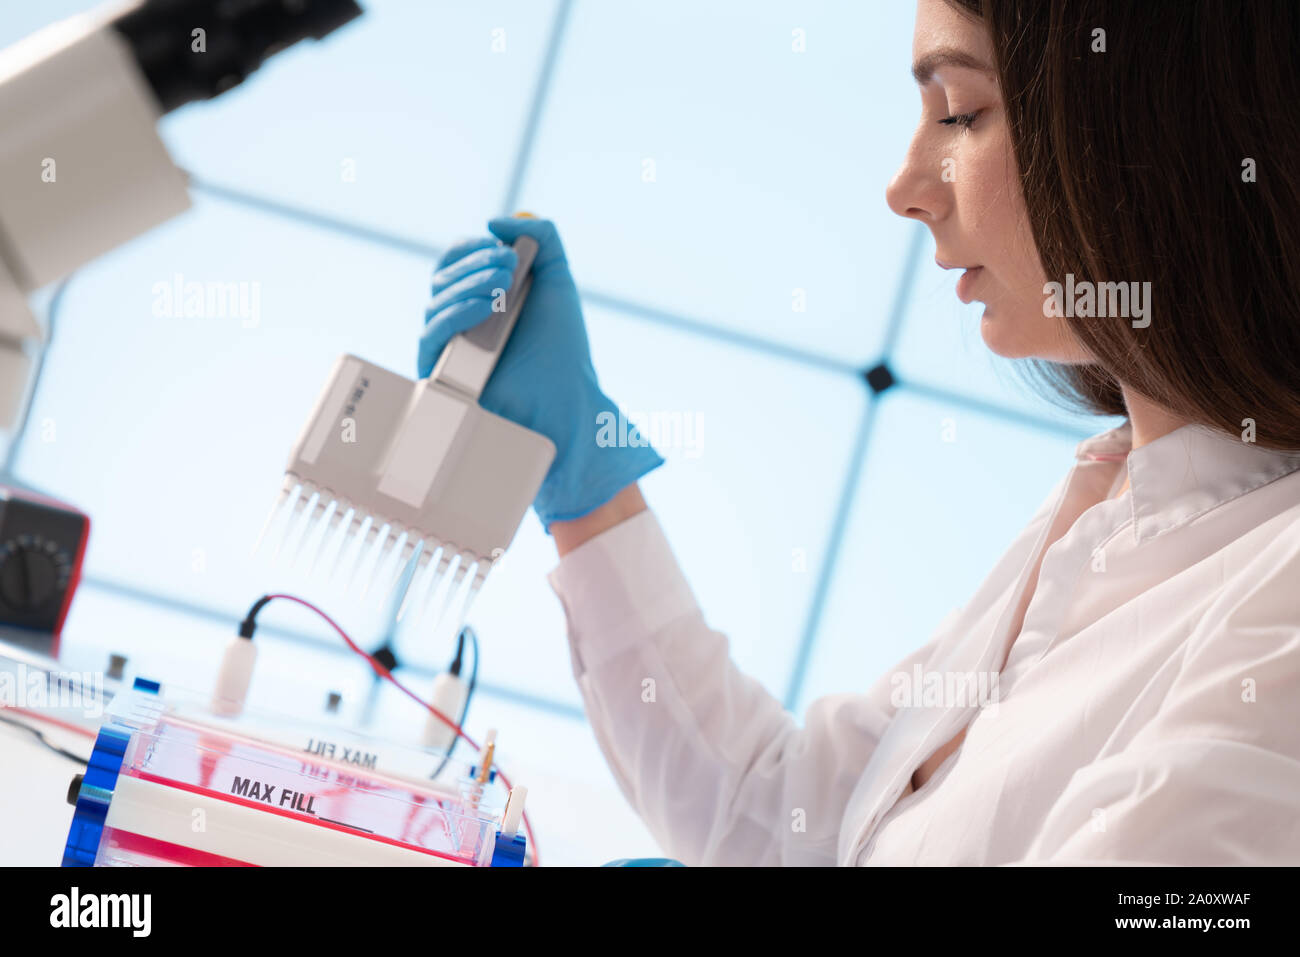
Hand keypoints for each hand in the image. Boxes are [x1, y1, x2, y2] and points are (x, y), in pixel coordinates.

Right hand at [419, 215, 662, 528]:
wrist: (567, 400)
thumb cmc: (563, 349)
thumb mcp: (558, 281)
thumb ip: (542, 239)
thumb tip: (494, 222)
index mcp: (481, 299)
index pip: (455, 261)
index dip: (472, 248)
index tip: (502, 248)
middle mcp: (461, 322)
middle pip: (441, 278)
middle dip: (474, 265)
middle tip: (508, 268)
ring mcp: (449, 349)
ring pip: (435, 303)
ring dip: (468, 287)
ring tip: (504, 288)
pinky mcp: (440, 375)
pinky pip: (430, 336)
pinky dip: (455, 315)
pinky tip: (485, 309)